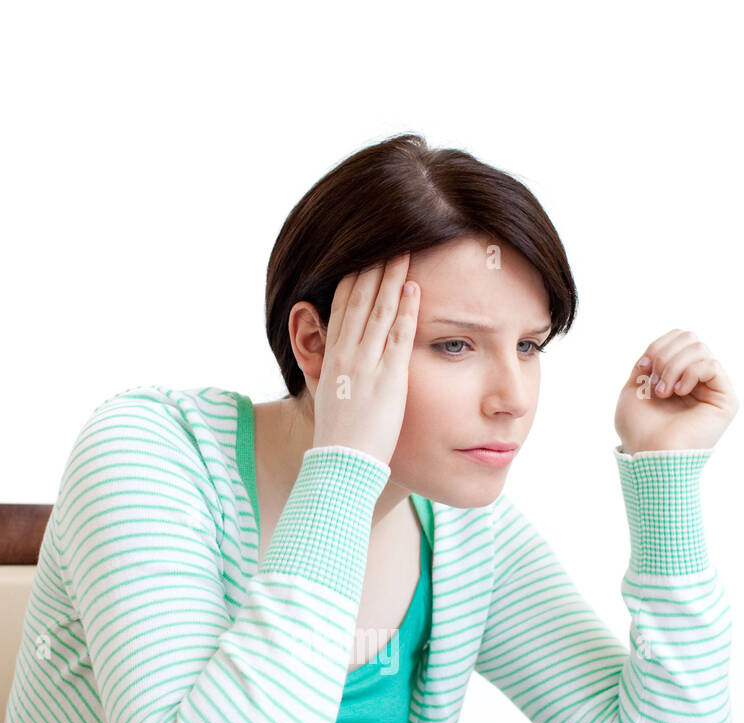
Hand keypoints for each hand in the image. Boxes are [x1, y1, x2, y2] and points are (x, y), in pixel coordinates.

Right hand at [309, 253, 419, 465]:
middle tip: (388, 237)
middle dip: (374, 266)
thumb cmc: (339, 440)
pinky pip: (399, 337)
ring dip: (392, 277)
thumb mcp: (329, 397)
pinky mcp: (388, 378)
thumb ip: (333, 374)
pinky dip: (406, 310)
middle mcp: (347, 355)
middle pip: (360, 299)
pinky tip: (414, 288)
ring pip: (379, 310)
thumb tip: (334, 365)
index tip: (364, 255)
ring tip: (406, 249)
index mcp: (333, 358)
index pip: (343, 307)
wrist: (340, 464)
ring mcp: (367, 365)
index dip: (354, 277)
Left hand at [614, 329, 738, 454]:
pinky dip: (690, 373)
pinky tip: (680, 392)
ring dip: (674, 367)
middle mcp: (697, 381)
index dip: (659, 346)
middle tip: (655, 384)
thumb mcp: (632, 389)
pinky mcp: (725, 399)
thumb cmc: (639, 430)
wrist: (650, 456)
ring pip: (700, 348)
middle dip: (665, 355)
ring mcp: (712, 389)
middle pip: (690, 338)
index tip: (644, 368)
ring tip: (664, 393)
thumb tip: (658, 349)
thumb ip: (647, 363)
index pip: (678, 339)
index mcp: (677, 377)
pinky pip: (711, 364)